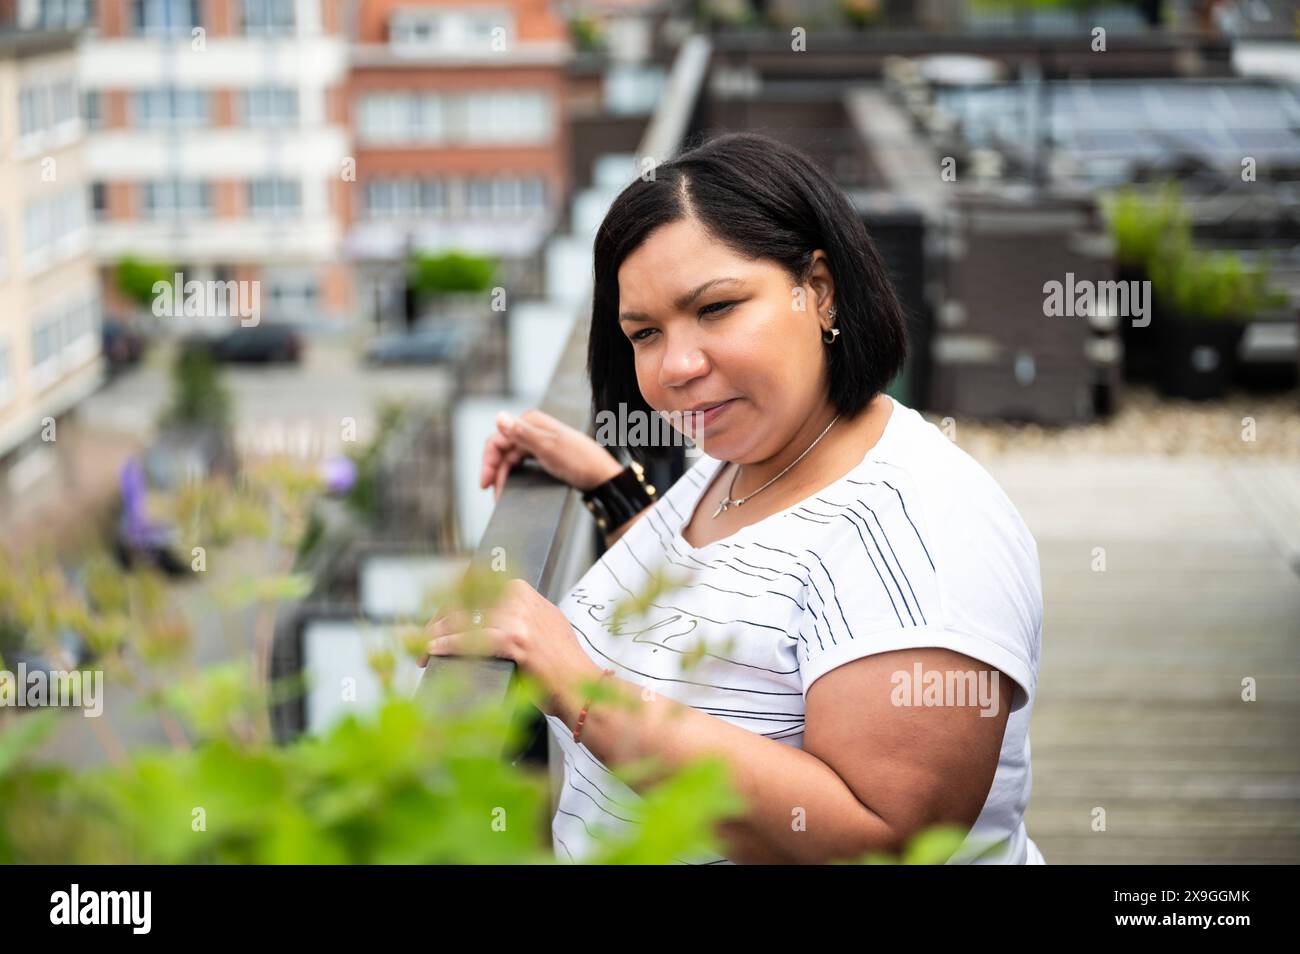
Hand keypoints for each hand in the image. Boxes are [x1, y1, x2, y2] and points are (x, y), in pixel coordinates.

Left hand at [419, 578, 600, 719]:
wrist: (583, 689)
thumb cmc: (563, 669)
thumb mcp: (546, 630)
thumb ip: (522, 619)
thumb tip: (485, 623)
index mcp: (528, 595)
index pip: (479, 588)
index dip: (454, 601)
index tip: (439, 615)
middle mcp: (524, 601)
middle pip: (469, 601)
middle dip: (442, 618)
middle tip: (426, 635)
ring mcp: (522, 619)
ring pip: (467, 620)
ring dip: (438, 632)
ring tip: (422, 645)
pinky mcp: (518, 641)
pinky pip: (473, 639)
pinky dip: (448, 645)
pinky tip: (433, 650)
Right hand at [479, 409, 623, 500]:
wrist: (603, 477)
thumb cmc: (580, 462)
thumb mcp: (548, 448)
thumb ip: (521, 433)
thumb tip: (499, 417)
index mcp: (532, 421)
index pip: (498, 438)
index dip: (488, 461)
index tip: (485, 482)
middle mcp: (533, 428)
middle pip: (502, 448)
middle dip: (494, 470)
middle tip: (491, 491)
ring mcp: (538, 441)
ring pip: (510, 457)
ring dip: (503, 475)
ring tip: (500, 494)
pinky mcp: (544, 453)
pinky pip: (521, 463)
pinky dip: (513, 474)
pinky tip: (510, 485)